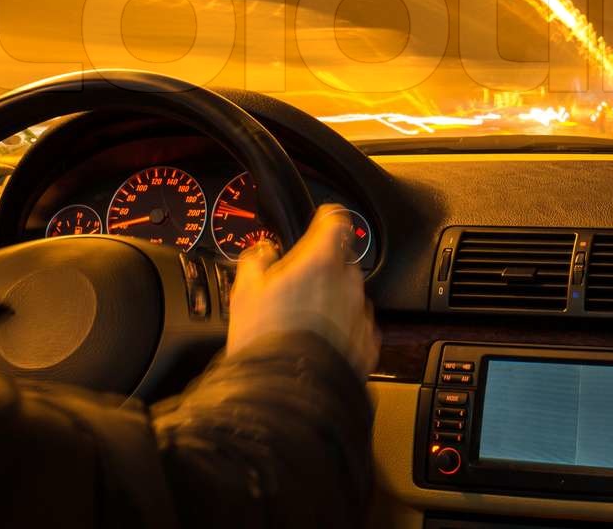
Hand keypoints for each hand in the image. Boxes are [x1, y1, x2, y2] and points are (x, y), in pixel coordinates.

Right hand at [226, 204, 379, 375]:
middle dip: (324, 267)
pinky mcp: (367, 343)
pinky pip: (356, 326)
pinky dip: (342, 328)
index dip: (326, 219)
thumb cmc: (264, 340)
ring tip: (303, 320)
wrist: (285, 393)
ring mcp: (361, 313)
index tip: (320, 221)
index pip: (335, 220)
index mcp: (321, 260)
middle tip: (297, 285)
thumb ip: (257, 259)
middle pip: (342, 260)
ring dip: (333, 299)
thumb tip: (263, 250)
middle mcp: (348, 282)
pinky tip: (318, 341)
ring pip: (350, 294)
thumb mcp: (245, 291)